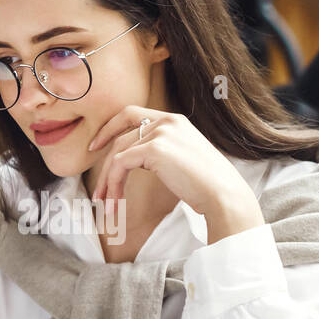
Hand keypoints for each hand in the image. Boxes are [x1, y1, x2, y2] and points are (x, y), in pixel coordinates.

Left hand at [85, 105, 263, 243]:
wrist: (223, 194)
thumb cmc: (206, 185)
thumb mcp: (183, 159)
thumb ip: (162, 152)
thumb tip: (135, 162)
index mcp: (175, 120)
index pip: (131, 113)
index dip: (109, 128)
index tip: (95, 146)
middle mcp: (167, 121)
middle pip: (120, 136)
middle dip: (103, 163)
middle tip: (97, 190)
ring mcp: (161, 133)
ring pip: (118, 153)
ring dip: (107, 181)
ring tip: (105, 204)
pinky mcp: (155, 149)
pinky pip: (121, 165)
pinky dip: (112, 184)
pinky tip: (114, 202)